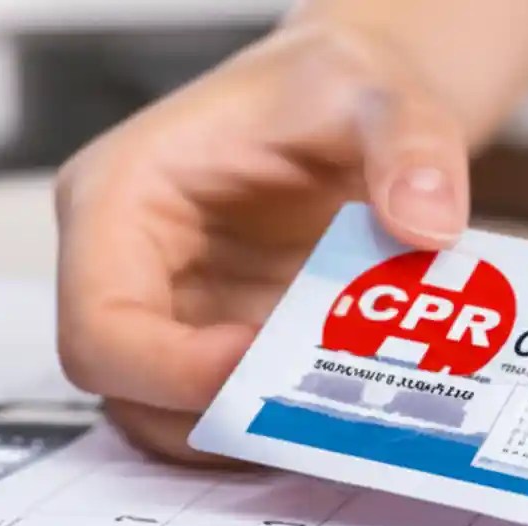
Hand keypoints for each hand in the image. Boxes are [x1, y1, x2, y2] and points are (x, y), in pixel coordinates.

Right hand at [55, 22, 469, 463]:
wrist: (348, 105)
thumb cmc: (326, 90)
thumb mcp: (377, 96)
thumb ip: (410, 146)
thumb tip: (428, 226)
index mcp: (122, 201)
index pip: (100, 327)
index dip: (170, 371)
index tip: (260, 365)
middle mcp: (134, 271)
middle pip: (132, 395)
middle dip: (223, 416)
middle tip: (321, 408)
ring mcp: (178, 316)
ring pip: (181, 419)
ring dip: (258, 432)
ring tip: (345, 411)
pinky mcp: (225, 344)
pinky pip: (236, 410)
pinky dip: (287, 423)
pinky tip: (351, 405)